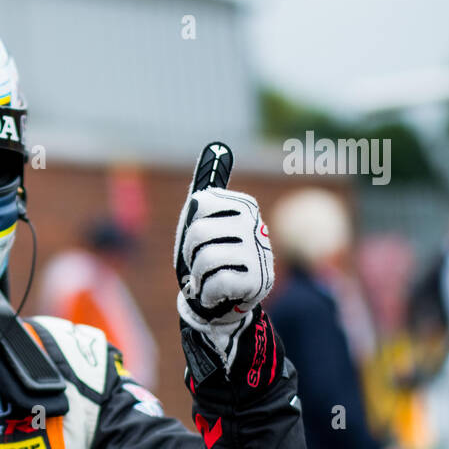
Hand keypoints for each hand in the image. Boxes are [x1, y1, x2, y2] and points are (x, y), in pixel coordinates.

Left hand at [174, 142, 273, 370]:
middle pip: (198, 234)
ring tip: (209, 281)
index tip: (199, 240)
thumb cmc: (207, 258)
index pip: (199, 205)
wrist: (221, 303)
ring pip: (204, 260)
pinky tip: (217, 294)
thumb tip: (218, 145)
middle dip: (191, 257)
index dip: (189, 228)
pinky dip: (207, 293)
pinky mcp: (258, 282)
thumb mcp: (202, 220)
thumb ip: (208, 185)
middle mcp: (256, 226)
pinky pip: (214, 283)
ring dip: (198, 278)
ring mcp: (259, 254)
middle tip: (202, 266)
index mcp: (242, 206)